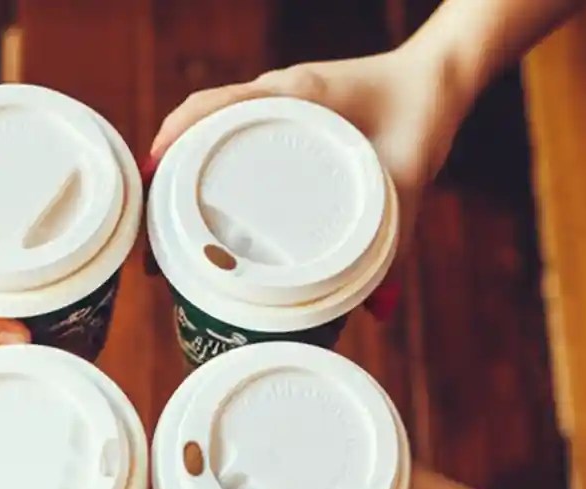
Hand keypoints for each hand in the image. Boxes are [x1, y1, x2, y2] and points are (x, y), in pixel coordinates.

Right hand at [151, 46, 474, 262]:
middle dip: (162, 181)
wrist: (437, 81)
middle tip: (149, 245)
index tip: (148, 188)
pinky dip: (204, 172)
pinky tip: (197, 220)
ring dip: (177, 178)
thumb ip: (394, 240)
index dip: (171, 145)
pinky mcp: (279, 122)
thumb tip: (378, 310)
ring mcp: (272, 108)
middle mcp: (272, 97)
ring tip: (161, 242)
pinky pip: (229, 141)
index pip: (210, 110)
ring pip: (206, 136)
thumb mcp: (408, 180)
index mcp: (292, 94)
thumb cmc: (419, 114)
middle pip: (194, 129)